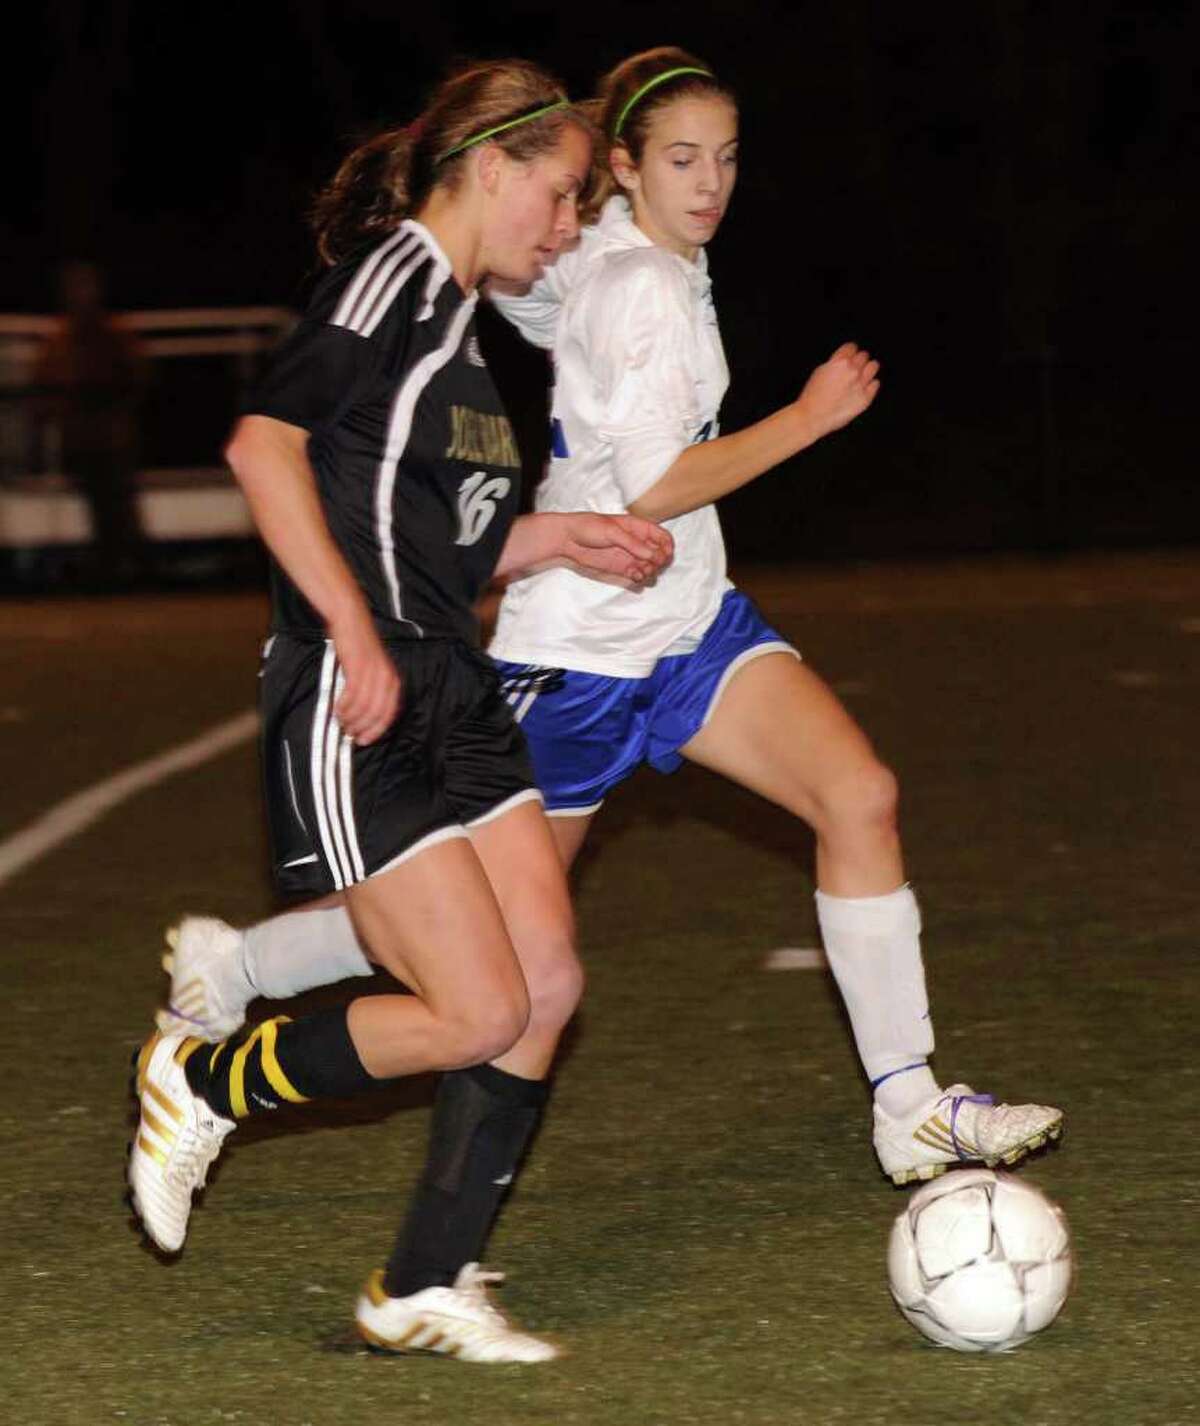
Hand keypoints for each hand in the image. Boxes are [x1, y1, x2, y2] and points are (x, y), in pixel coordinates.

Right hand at [328, 605, 401, 744]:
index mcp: (393, 680)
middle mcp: (386, 678)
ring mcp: (373, 674)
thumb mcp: (373, 670)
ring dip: (350, 719)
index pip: (389, 714)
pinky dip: (343, 707)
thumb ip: (372, 690)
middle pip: (377, 714)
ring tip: (341, 722)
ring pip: (363, 708)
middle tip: (350, 734)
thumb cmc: (359, 646)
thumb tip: (364, 715)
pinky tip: (337, 709)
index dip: (377, 730)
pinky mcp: (358, 668)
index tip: (365, 740)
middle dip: (363, 728)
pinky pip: (351, 696)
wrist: (351, 621)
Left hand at [559, 512, 674, 584]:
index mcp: (638, 527)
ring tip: (642, 572)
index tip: (664, 555)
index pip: (662, 537)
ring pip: (651, 567)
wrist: (568, 539)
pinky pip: (638, 575)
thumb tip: (653, 555)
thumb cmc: (588, 527)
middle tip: (651, 565)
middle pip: (660, 554)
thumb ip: (633, 544)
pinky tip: (635, 577)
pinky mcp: (622, 569)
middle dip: (660, 561)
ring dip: (651, 571)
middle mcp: (637, 542)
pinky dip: (640, 578)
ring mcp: (630, 556)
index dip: (667, 546)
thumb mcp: (612, 531)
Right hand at [795, 342, 879, 439]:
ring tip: (862, 376)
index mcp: (840, 362)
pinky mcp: (865, 398)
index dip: (850, 352)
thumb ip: (834, 363)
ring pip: (874, 366)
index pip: (852, 347)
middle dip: (859, 360)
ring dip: (868, 369)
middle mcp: (852, 371)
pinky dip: (871, 385)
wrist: (812, 416)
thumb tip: (843, 360)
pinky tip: (863, 388)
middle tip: (854, 368)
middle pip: (864, 355)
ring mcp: (861, 384)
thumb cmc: (812, 397)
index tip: (850, 355)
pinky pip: (876, 384)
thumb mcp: (819, 371)